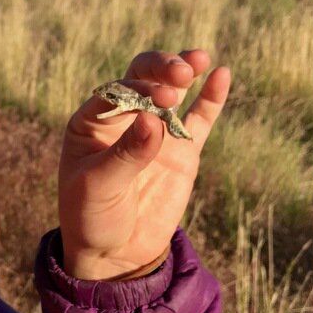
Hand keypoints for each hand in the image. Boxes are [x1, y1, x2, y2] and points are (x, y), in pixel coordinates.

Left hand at [58, 50, 230, 279]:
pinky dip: (209, 97)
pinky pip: (198, 118)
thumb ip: (126, 154)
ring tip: (198, 59)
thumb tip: (153, 120)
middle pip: (143, 79)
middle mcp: (123, 118)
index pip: (116, 92)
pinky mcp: (181, 149)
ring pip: (171, 91)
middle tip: (180, 73)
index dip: (138, 89)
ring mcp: (155, 130)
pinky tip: (221, 75)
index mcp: (92, 121)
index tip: (160, 99)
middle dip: (161, 70)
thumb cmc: (92, 217)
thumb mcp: (98, 187)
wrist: (115, 253)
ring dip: (184, 71)